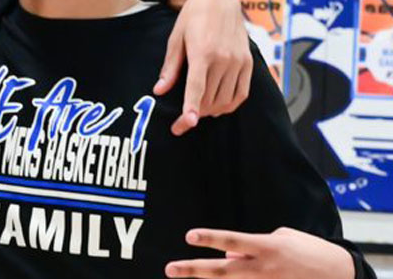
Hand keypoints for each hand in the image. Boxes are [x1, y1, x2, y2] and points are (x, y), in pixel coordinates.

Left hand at [154, 0, 250, 135]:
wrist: (219, 0)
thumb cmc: (192, 18)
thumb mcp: (175, 40)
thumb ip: (170, 68)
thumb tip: (159, 90)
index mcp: (202, 52)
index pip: (196, 87)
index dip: (191, 108)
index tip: (187, 123)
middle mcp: (223, 59)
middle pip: (209, 98)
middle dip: (195, 114)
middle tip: (182, 121)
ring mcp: (238, 62)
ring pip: (225, 99)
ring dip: (211, 110)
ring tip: (198, 110)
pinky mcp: (248, 63)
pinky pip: (241, 94)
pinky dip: (229, 105)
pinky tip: (217, 107)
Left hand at [166, 227, 355, 278]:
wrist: (341, 275)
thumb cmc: (309, 251)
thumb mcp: (282, 239)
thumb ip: (251, 247)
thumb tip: (228, 258)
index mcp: (267, 247)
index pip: (232, 241)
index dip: (210, 239)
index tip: (189, 236)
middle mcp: (263, 268)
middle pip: (221, 271)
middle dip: (193, 270)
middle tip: (170, 269)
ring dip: (214, 278)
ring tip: (188, 274)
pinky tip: (229, 277)